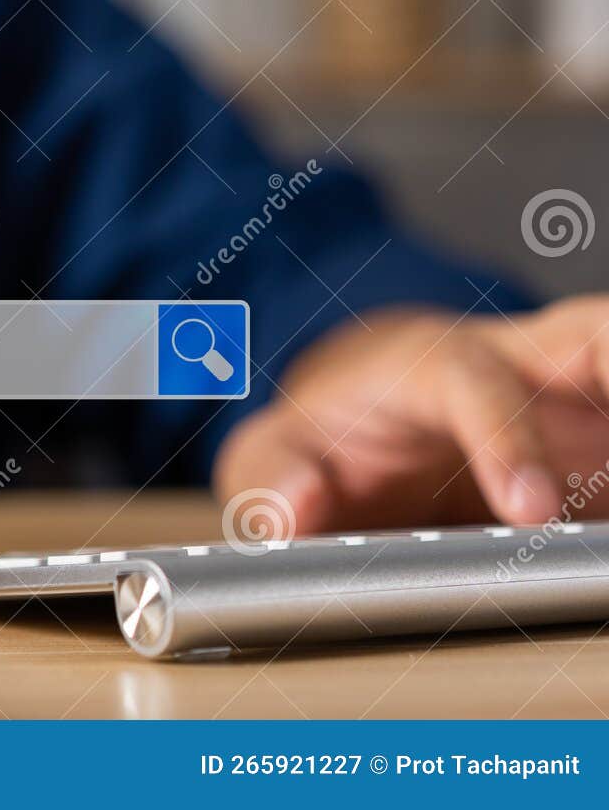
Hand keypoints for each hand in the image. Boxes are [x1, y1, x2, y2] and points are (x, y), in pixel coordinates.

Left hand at [216, 299, 608, 533]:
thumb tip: (291, 511)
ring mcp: (580, 399)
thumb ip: (269, 478)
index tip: (528, 509)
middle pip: (597, 334)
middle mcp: (524, 365)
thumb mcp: (273, 451)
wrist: (370, 420)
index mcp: (436, 364)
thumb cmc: (329, 432)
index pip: (479, 385)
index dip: (510, 441)